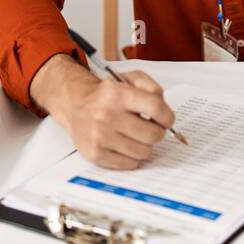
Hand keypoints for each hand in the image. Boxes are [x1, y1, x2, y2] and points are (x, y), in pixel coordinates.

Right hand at [30, 54, 174, 168]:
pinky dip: (132, 157)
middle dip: (156, 132)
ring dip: (144, 145)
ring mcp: (100, 137)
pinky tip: (125, 145)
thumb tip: (165, 113)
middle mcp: (107, 115)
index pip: (156, 107)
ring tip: (135, 136)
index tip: (166, 120)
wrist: (76, 106)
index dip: (167, 116)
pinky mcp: (95, 154)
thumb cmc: (108, 95)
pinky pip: (130, 163)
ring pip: (144, 152)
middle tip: (149, 128)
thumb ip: (152, 88)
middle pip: (153, 134)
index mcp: (117, 94)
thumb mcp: (129, 79)